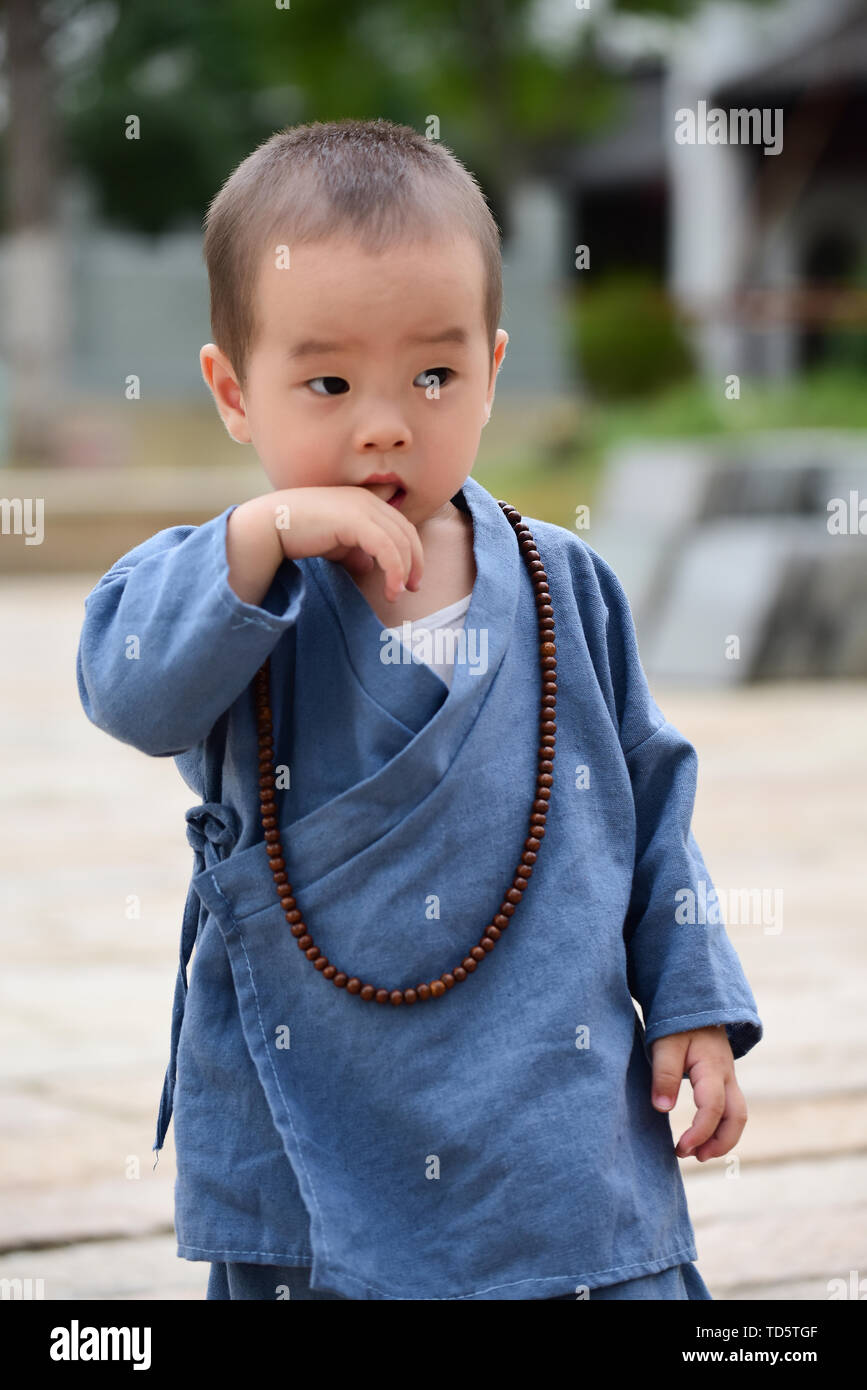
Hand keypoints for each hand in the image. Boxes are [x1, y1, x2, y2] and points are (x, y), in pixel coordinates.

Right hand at [272, 485, 423, 602]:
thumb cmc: (299, 533)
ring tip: (397, 594)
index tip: (410, 579)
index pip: (402, 526)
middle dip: (415, 563)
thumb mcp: (335, 544)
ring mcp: (363, 507)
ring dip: (404, 570)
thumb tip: (368, 567)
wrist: (271, 525)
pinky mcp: (355, 520)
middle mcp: (368, 500)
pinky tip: (391, 588)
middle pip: (407, 533)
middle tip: (412, 588)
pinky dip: (394, 570)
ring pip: (400, 541)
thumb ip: (354, 552)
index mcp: (366, 501)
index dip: (412, 552)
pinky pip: (387, 547)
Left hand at [650, 1025, 746, 1160]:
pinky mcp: (724, 1081)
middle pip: (738, 1116)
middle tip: (695, 1157)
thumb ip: (664, 1074)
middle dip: (720, 1143)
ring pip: (738, 1115)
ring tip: (698, 1154)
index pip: (713, 1107)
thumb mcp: (665, 1044)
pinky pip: (731, 1109)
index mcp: (712, 1066)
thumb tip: (662, 1109)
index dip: (699, 1132)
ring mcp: (729, 1078)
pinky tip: (702, 1136)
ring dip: (723, 1139)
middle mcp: (727, 1075)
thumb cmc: (677, 1024)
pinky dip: (721, 1127)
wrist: (695, 1005)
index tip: (680, 1147)